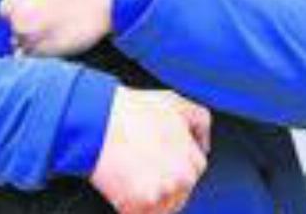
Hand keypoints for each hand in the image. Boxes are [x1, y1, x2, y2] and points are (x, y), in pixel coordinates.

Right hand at [90, 87, 209, 213]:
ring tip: (133, 174)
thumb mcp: (177, 103)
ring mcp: (159, 196)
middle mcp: (180, 180)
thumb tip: (205, 145)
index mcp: (192, 160)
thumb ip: (200, 122)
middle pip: (179, 193)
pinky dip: (131, 206)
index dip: (177, 163)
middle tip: (145, 166)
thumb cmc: (134, 110)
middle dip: (166, 183)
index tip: (162, 159)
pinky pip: (139, 213)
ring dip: (150, 198)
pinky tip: (123, 186)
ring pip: (160, 207)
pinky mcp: (136, 207)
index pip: (194, 172)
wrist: (100, 121)